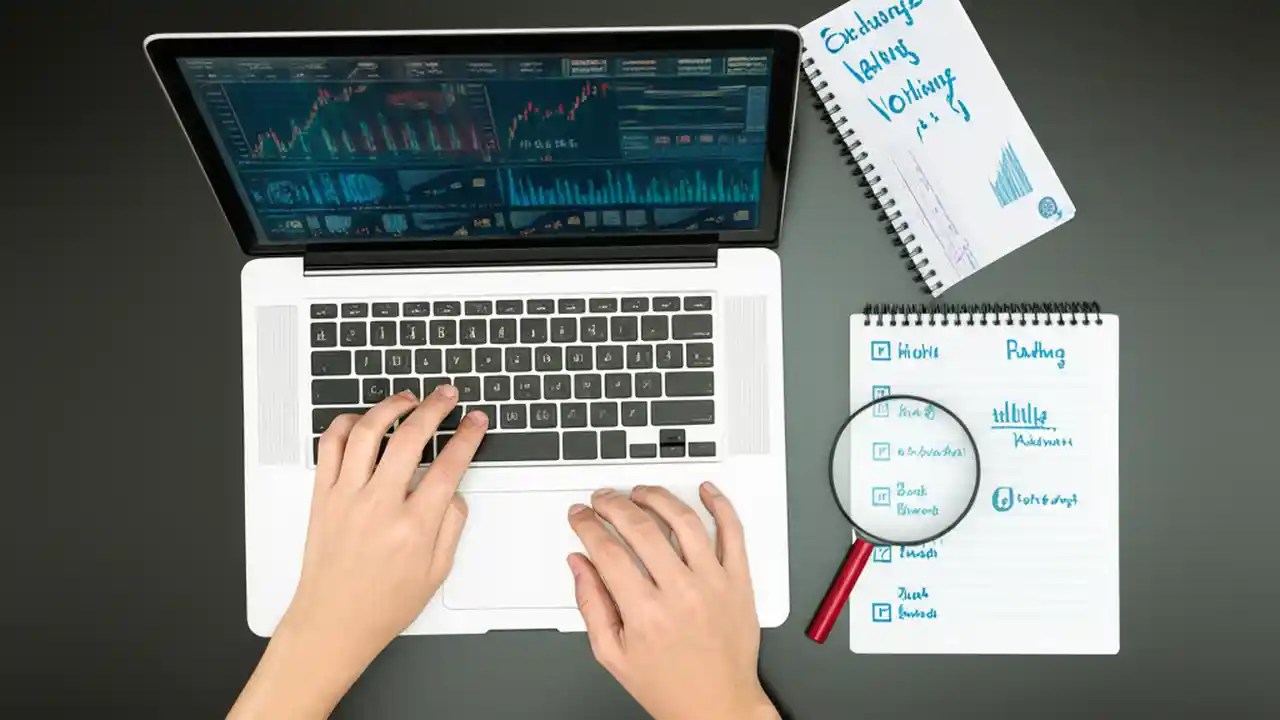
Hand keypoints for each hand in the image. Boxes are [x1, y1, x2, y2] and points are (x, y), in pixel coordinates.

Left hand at [229, 386, 486, 718]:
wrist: (333, 622)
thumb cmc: (383, 603)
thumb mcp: (437, 572)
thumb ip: (452, 525)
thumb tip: (453, 490)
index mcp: (415, 526)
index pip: (449, 464)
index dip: (468, 436)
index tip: (475, 421)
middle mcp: (380, 505)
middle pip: (411, 436)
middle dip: (435, 407)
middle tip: (447, 395)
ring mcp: (347, 497)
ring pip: (369, 431)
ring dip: (392, 406)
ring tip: (409, 398)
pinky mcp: (322, 496)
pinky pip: (331, 446)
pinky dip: (348, 424)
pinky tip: (364, 420)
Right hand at [567, 484, 778, 719]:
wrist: (718, 706)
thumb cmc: (668, 685)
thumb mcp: (613, 654)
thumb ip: (591, 605)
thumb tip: (579, 564)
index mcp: (646, 613)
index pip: (608, 551)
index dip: (588, 525)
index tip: (581, 516)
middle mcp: (681, 593)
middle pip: (641, 528)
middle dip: (614, 505)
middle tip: (603, 499)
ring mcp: (714, 583)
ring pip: (685, 521)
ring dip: (658, 497)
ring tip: (641, 493)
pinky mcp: (739, 581)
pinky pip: (733, 532)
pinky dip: (720, 505)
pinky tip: (705, 492)